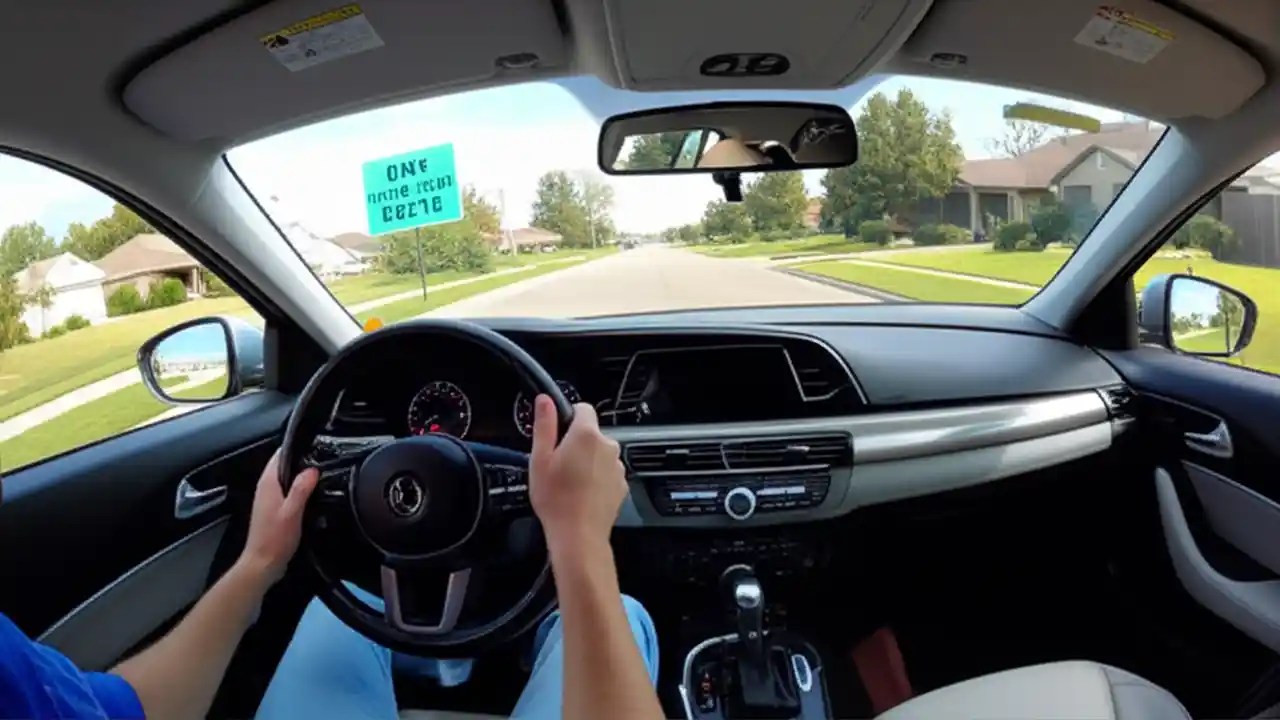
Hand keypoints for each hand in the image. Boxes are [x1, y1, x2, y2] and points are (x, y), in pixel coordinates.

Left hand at [237, 450, 317, 586]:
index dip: (295, 447)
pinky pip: (288, 491)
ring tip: (322, 474)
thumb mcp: (292, 512)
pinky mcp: (274, 510)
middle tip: (324, 458)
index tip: (314, 444)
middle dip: (302, 460)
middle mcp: (266, 488)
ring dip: (301, 476)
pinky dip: (299, 489)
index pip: (279, 455)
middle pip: (284, 465)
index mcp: (268, 484)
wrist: (263, 564)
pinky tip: (313, 494)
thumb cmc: (275, 539)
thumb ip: (301, 489)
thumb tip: (312, 469)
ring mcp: (269, 499)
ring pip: (286, 478)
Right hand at [529, 396, 626, 552]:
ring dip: (588, 461)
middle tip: (558, 464)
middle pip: (591, 433)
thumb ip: (544, 425)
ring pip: (600, 453)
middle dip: (576, 443)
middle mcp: (608, 446)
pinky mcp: (622, 484)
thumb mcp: (539, 459)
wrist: (578, 536)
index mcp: (586, 435)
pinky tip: (583, 493)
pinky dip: (597, 477)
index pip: (583, 408)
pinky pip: (607, 472)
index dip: (568, 418)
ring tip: (570, 482)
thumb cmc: (555, 499)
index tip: (557, 435)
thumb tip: (545, 400)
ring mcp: (617, 466)